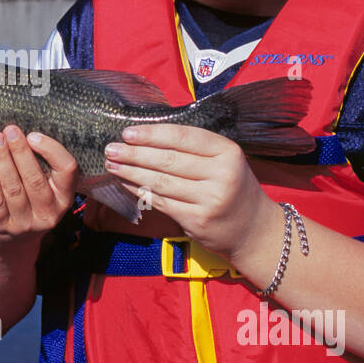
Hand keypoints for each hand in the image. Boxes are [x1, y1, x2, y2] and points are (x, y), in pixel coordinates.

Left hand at [0, 126, 77, 250]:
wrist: (14, 243)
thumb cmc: (31, 204)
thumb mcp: (46, 190)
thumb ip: (43, 167)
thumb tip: (25, 131)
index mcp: (64, 199)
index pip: (67, 170)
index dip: (51, 150)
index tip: (33, 135)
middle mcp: (49, 214)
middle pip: (35, 178)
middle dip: (20, 151)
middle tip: (9, 130)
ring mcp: (26, 224)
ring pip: (13, 188)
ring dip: (2, 161)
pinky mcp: (3, 228)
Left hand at [102, 124, 275, 258]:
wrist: (252, 229)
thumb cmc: (232, 187)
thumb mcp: (225, 161)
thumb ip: (195, 148)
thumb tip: (147, 136)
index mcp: (227, 152)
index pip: (184, 137)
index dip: (153, 134)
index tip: (128, 132)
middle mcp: (221, 174)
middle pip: (169, 160)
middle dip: (135, 153)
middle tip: (111, 148)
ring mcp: (210, 200)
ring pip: (161, 182)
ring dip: (132, 172)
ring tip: (112, 164)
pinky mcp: (198, 221)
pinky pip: (161, 202)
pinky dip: (140, 191)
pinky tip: (126, 183)